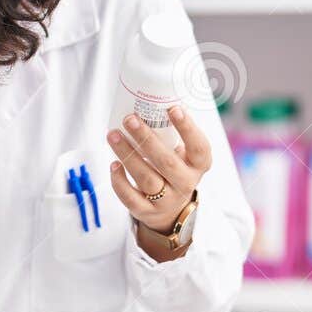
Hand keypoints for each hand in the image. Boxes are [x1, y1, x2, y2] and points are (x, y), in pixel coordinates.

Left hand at [107, 106, 210, 259]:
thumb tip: (151, 99)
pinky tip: (113, 164)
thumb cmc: (174, 169)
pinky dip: (120, 181)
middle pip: (167, 162)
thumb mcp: (183, 154)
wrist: (171, 210)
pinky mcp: (147, 212)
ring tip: (113, 135)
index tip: (173, 108)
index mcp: (198, 165)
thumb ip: (172, 134)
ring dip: (127, 155)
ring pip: (146, 178)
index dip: (187, 128)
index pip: (199, 147)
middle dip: (146, 139)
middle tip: (130, 119)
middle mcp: (185, 184)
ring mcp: (167, 200)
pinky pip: (131, 198)